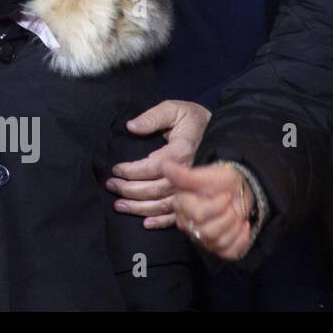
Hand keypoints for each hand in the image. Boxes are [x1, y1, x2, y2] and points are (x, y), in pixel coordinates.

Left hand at [105, 99, 211, 228]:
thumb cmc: (192, 118)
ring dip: (140, 208)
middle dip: (130, 190)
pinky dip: (162, 221)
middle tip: (111, 186)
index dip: (132, 171)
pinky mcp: (195, 195)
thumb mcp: (173, 109)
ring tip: (119, 205)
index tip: (115, 169)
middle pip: (157, 189)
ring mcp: (193, 187)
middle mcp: (188, 173)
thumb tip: (131, 127)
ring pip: (165, 204)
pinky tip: (145, 223)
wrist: (221, 131)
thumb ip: (152, 117)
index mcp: (182, 152)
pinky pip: (179, 213)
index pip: (153, 167)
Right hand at [163, 160, 254, 259]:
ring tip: (236, 213)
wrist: (236, 188)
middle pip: (208, 232)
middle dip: (227, 216)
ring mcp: (202, 237)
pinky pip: (229, 253)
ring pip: (219, 242)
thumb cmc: (218, 181)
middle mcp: (188, 224)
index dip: (216, 206)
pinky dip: (241, 241)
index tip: (225, 195)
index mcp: (181, 207)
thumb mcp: (202, 176)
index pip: (198, 215)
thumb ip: (182, 174)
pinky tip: (243, 226)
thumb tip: (164, 164)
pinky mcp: (218, 247)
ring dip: (235, 226)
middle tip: (230, 205)